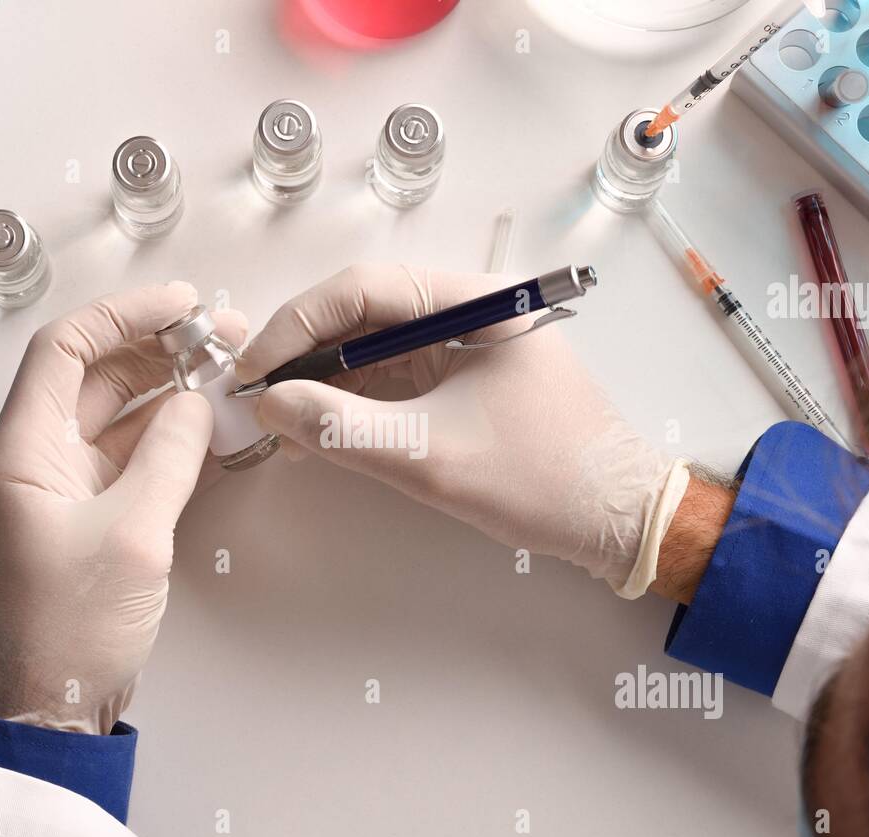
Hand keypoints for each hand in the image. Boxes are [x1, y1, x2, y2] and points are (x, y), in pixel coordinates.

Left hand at [0, 283, 246, 732]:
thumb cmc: (69, 626)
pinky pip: (136, 460)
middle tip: (225, 338)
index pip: (65, 349)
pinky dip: (174, 441)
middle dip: (160, 351)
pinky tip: (218, 428)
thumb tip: (199, 402)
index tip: (182, 303)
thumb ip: (170, 457)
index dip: (123, 315)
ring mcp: (68, 490)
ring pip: (122, 418)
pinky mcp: (95, 520)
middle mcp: (39, 459)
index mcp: (23, 450)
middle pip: (99, 378)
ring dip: (172, 394)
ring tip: (232, 375)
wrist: (48, 710)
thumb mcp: (131, 534)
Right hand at [238, 264, 691, 596]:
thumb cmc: (540, 481)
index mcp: (475, 301)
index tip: (253, 369)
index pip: (364, 287)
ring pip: (373, 344)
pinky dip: (353, 399)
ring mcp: (465, 344)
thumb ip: (344, 427)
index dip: (296, 324)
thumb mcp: (432, 457)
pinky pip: (393, 376)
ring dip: (323, 378)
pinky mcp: (462, 379)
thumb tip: (270, 403)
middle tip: (255, 393)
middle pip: (363, 310)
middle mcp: (468, 309)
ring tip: (278, 418)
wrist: (616, 518)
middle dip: (304, 350)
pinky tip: (318, 425)